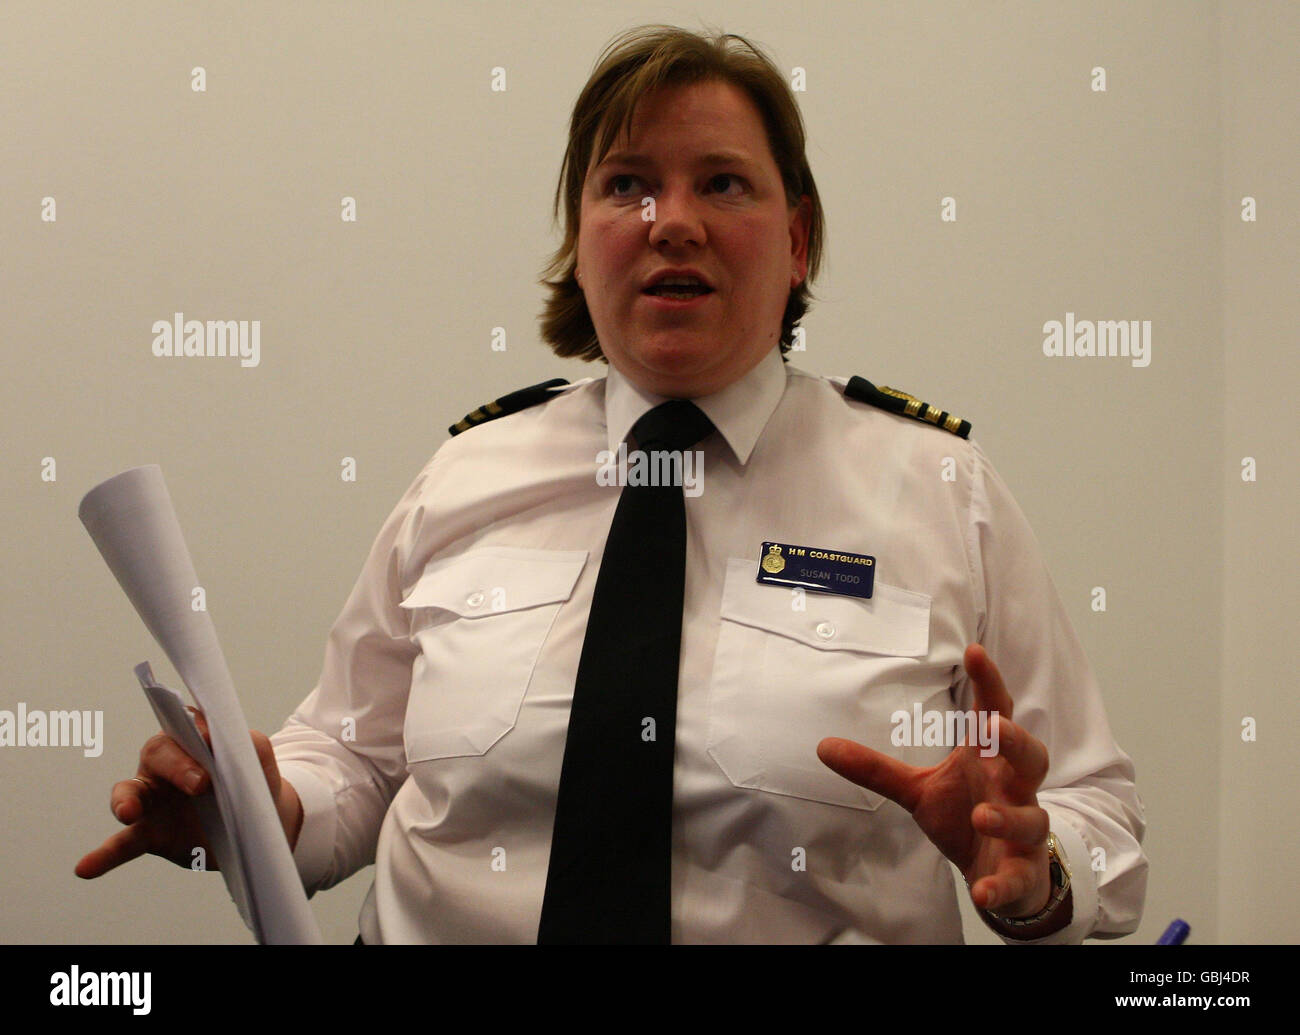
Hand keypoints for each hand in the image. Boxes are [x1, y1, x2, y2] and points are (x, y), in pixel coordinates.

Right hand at [75, 710, 301, 878]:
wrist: (260, 824)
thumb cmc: (255, 780)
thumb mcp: (258, 759)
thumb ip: (246, 743)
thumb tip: (218, 736)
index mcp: (192, 740)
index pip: (183, 725)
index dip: (192, 732)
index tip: (210, 743)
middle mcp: (165, 766)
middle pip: (156, 754)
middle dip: (177, 767)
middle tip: (202, 785)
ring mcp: (153, 800)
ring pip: (128, 792)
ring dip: (125, 801)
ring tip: (129, 812)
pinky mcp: (151, 833)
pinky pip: (123, 843)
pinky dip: (104, 855)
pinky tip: (85, 867)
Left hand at [817, 644, 1058, 923]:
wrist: (999, 875)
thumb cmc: (966, 814)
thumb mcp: (918, 791)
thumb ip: (877, 770)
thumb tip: (823, 745)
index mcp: (988, 760)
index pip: (995, 714)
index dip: (989, 683)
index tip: (975, 651)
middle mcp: (1013, 789)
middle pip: (1031, 757)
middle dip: (1017, 741)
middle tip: (994, 728)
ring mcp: (1023, 830)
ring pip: (1032, 818)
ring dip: (1008, 816)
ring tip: (982, 814)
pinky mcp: (1022, 871)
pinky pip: (1019, 878)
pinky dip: (1002, 886)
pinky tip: (982, 892)